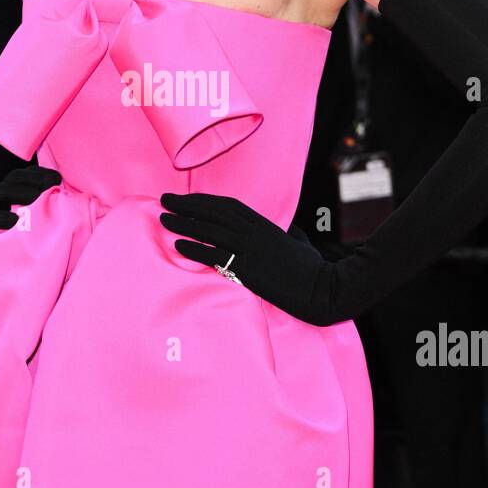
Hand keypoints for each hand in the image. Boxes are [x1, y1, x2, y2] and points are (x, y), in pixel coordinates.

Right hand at [0, 164, 62, 252]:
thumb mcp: (10, 215)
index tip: (57, 178)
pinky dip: (0, 217)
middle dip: (33, 179)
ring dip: (20, 192)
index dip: (38, 173)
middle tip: (53, 183)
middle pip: (12, 180)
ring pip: (0, 193)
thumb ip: (30, 208)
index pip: (20, 176)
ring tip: (36, 196)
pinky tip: (14, 220)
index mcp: (5, 193)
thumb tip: (55, 202)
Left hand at [159, 192, 338, 325]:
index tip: (187, 198)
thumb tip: (291, 231)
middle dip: (187, 205)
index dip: (205, 201)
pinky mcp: (248, 269)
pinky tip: (178, 245)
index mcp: (265, 225)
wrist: (323, 289)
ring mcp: (250, 250)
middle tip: (164, 199)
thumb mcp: (301, 244)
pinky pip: (215, 255)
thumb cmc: (314, 269)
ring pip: (210, 230)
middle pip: (214, 213)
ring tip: (164, 218)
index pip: (228, 206)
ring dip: (184, 223)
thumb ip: (292, 234)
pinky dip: (195, 249)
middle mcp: (254, 233)